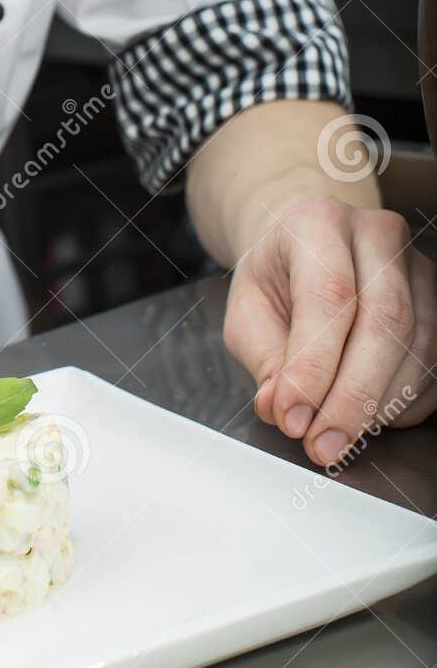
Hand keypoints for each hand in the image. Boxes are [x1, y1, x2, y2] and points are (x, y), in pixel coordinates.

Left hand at [223, 194, 436, 466]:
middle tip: (323, 444)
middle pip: (386, 321)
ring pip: (420, 346)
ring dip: (380, 405)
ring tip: (338, 436)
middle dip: (353, 396)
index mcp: (318, 222)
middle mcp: (377, 235)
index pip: (329, 296)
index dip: (314, 366)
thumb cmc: (278, 276)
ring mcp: (417, 266)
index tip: (293, 417)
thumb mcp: (248, 311)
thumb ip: (264, 358)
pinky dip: (405, 403)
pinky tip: (370, 418)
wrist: (307, 246)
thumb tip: (281, 407)